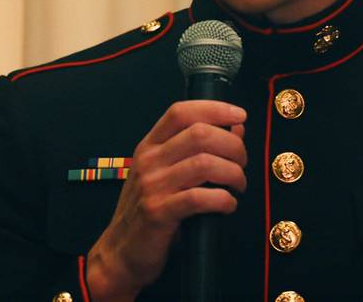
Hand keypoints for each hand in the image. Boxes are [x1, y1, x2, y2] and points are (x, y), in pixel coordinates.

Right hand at [84, 100, 246, 300]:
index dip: (214, 109)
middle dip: (232, 145)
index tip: (240, 116)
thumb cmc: (148, 211)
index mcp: (149, 146)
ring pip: (204, 163)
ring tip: (238, 185)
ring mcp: (152, 186)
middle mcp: (149, 161)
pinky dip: (223, 200)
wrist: (120, 253)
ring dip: (233, 173)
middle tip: (243, 162)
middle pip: (199, 134)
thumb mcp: (166, 175)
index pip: (180, 112)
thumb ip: (197, 150)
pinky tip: (228, 205)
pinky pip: (199, 198)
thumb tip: (236, 129)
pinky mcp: (158, 213)